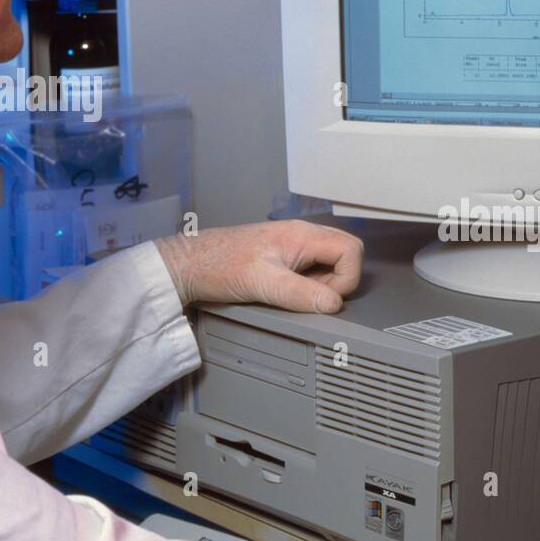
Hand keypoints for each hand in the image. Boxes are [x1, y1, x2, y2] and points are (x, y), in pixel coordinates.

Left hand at [155, 220, 364, 312]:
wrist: (188, 264)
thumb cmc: (220, 266)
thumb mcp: (262, 284)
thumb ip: (301, 294)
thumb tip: (334, 304)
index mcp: (302, 235)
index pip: (351, 250)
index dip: (347, 278)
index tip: (326, 298)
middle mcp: (303, 235)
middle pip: (346, 252)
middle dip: (340, 280)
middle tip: (314, 297)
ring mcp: (294, 244)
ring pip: (331, 261)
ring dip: (324, 284)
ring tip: (295, 294)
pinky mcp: (284, 254)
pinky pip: (313, 266)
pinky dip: (309, 283)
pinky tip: (286, 291)